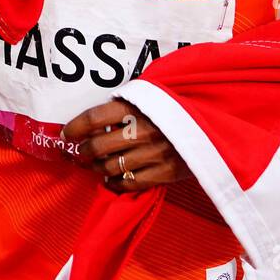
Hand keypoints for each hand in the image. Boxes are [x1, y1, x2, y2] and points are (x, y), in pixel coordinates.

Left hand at [62, 99, 190, 192]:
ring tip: (97, 165)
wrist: (213, 127)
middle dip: (83, 152)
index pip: (92, 118)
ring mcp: (152, 154)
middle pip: (97, 146)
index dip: (74, 128)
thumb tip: (94, 120)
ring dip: (98, 168)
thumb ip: (126, 105)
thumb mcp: (153, 96)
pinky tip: (112, 178)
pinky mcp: (163, 173)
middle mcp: (141, 130)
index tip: (66, 135)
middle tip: (80, 153)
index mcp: (137, 107)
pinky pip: (128, 184)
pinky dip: (115, 183)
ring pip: (109, 167)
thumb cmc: (178, 108)